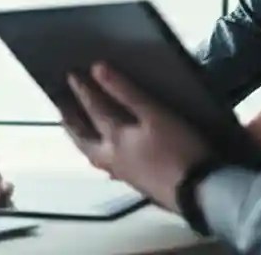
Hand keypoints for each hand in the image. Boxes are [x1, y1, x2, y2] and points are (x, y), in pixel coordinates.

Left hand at [63, 63, 212, 211]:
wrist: (198, 193)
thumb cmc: (179, 148)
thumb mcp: (155, 114)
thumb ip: (126, 92)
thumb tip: (97, 68)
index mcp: (115, 137)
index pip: (93, 109)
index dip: (83, 90)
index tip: (70, 75)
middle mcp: (112, 157)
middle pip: (84, 139)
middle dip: (72, 123)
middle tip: (61, 111)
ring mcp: (123, 173)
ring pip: (94, 155)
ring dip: (83, 141)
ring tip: (79, 132)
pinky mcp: (136, 184)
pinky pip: (108, 166)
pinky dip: (100, 155)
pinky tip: (107, 156)